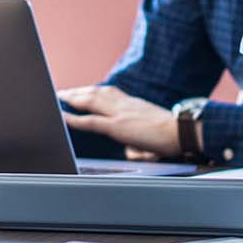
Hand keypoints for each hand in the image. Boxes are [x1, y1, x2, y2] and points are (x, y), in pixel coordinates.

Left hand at [56, 85, 179, 156]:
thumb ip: (140, 139)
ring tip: (60, 99)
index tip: (84, 91)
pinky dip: (76, 119)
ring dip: (74, 98)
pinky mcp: (118, 127)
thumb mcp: (153, 132)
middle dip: (79, 91)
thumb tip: (132, 151)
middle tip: (64, 92)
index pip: (110, 93)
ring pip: (91, 101)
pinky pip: (92, 121)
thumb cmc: (173, 135)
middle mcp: (126, 105)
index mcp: (135, 104)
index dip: (95, 91)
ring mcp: (121, 114)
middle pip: (97, 93)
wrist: (182, 132)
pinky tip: (65, 117)